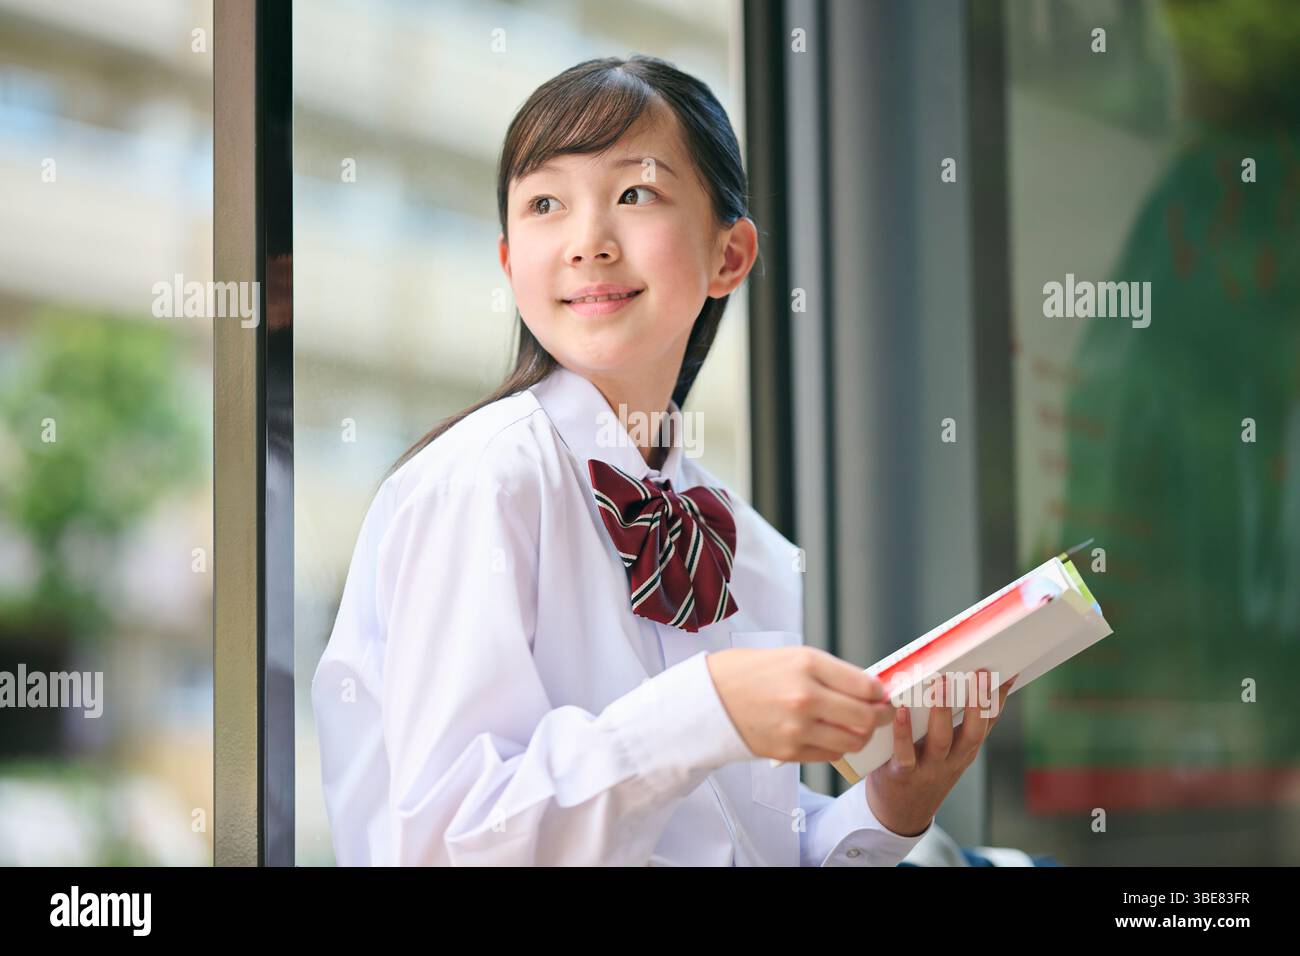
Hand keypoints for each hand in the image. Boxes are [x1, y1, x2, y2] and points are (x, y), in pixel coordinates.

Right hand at [706, 646, 895, 762]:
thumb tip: (865, 687)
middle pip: (865, 716)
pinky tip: (831, 736)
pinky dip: (837, 747)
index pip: (865, 685)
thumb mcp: (791, 656)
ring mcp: (797, 727)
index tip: (882, 694)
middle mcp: (806, 696)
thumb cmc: (747, 672)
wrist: (709, 698)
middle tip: (881, 714)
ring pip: (853, 740)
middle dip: (880, 716)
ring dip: (862, 736)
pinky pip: (831, 755)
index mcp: (808, 664)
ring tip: (857, 728)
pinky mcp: (789, 751)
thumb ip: (830, 671)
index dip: (881, 692)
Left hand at [865, 670, 1017, 836]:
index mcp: (965, 750)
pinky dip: (903, 732)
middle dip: (978, 703)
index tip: (1006, 673)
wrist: (902, 815)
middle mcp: (953, 759)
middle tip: (980, 673)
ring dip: (943, 711)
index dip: (998, 699)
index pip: (988, 722)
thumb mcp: (947, 750)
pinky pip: (904, 753)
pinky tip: (900, 710)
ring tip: (942, 683)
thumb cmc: (923, 770)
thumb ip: (953, 721)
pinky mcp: (902, 774)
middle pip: (972, 731)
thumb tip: (954, 679)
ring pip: (941, 740)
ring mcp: (929, 768)